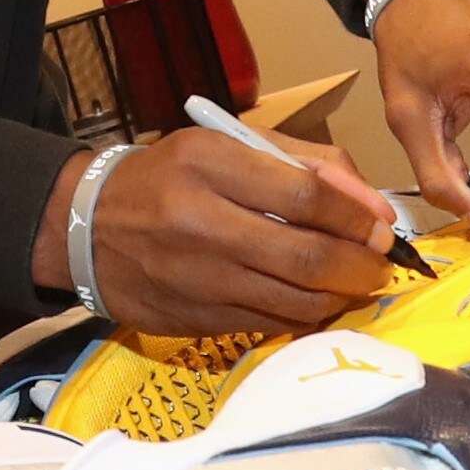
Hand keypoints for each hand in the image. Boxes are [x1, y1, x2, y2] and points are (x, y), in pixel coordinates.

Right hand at [31, 127, 399, 336]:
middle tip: (382, 266)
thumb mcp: (228, 145)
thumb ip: (304, 162)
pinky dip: (305, 316)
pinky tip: (316, 301)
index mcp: (208, 165)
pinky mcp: (194, 320)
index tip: (382, 229)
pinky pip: (270, 325)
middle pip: (306, 258)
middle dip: (360, 267)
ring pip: (295, 302)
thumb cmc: (170, 176)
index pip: (305, 196)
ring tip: (356, 284)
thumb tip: (371, 205)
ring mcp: (197, 279)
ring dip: (341, 298)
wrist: (87, 227)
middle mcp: (200, 223)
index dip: (357, 217)